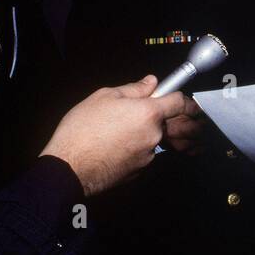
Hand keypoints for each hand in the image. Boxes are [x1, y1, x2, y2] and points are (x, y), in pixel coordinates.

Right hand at [41, 77, 198, 195]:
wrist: (69, 168)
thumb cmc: (81, 131)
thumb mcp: (104, 97)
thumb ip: (133, 89)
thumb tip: (150, 83)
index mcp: (148, 113)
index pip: (179, 103)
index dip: (183, 99)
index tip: (185, 101)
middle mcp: (153, 135)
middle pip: (165, 122)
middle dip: (153, 117)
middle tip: (130, 115)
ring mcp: (148, 156)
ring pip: (152, 139)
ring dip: (140, 134)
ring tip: (113, 132)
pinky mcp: (139, 171)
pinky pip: (142, 154)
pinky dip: (132, 149)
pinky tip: (112, 147)